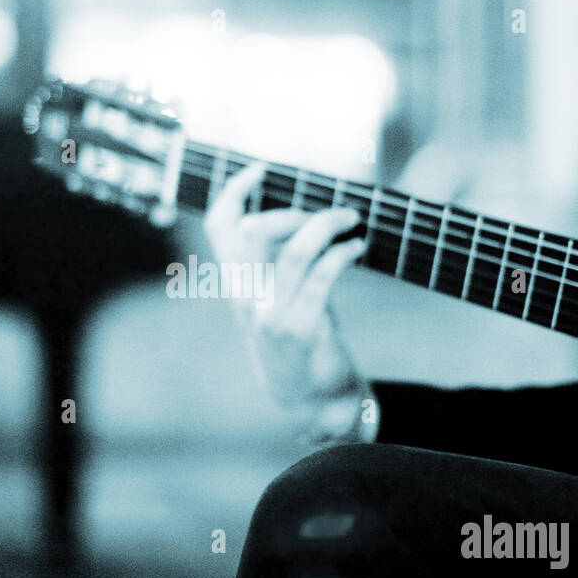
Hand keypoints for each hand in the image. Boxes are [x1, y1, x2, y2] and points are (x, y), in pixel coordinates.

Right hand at [203, 163, 375, 442]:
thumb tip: (301, 219)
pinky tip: (358, 247)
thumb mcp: (281, 303)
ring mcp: (272, 316)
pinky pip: (322, 276)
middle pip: (255, 231)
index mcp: (238, 289)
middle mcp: (248, 301)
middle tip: (330, 216)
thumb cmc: (305, 349)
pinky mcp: (301, 331)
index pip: (219, 229)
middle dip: (294, 211)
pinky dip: (343, 252)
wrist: (316, 407)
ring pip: (295, 250)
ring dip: (328, 224)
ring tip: (351, 218)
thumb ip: (279, 266)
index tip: (258, 169)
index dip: (233, 192)